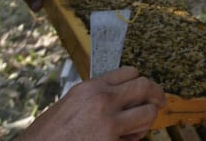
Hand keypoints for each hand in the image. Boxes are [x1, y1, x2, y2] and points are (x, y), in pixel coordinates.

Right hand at [18, 67, 166, 140]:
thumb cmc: (45, 137)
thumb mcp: (68, 105)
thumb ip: (93, 97)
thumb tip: (116, 95)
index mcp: (90, 88)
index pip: (129, 72)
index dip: (140, 80)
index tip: (145, 88)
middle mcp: (102, 101)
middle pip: (145, 86)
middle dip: (156, 94)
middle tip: (160, 103)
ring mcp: (109, 124)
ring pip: (148, 113)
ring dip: (145, 121)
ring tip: (133, 130)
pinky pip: (135, 139)